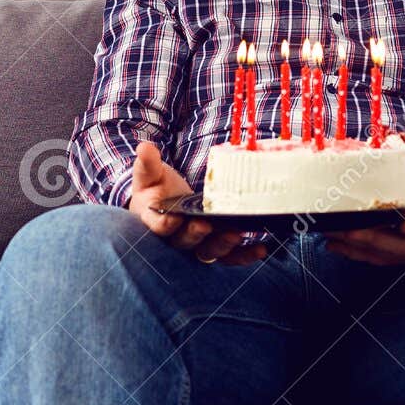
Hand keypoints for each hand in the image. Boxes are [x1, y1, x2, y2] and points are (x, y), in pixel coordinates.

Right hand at [126, 141, 268, 265]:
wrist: (165, 201)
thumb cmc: (156, 187)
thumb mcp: (149, 173)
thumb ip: (148, 163)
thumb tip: (145, 148)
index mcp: (154, 220)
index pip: (158, 226)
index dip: (165, 224)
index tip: (174, 217)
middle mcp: (174, 238)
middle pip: (184, 242)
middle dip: (195, 234)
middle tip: (206, 225)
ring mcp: (196, 244)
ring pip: (207, 251)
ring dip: (222, 245)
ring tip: (236, 235)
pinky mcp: (214, 246)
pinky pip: (228, 257)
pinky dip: (243, 256)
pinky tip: (260, 249)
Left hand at [324, 173, 404, 266]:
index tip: (404, 225)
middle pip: (401, 247)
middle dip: (372, 239)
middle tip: (348, 230)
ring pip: (384, 254)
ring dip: (358, 247)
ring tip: (333, 235)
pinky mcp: (402, 251)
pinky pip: (377, 256)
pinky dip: (355, 252)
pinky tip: (334, 244)